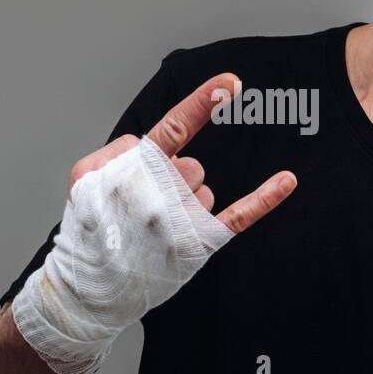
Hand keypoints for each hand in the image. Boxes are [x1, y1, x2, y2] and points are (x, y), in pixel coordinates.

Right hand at [11, 73, 298, 373]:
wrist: (91, 289)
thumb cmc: (90, 230)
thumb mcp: (85, 179)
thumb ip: (122, 152)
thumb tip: (164, 154)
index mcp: (130, 171)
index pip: (173, 129)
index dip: (201, 104)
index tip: (229, 84)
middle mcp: (160, 195)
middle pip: (188, 165)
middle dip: (170, 179)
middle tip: (142, 208)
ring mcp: (181, 221)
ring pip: (202, 189)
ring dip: (184, 201)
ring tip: (153, 229)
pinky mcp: (198, 243)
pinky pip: (238, 215)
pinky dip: (265, 198)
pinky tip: (287, 181)